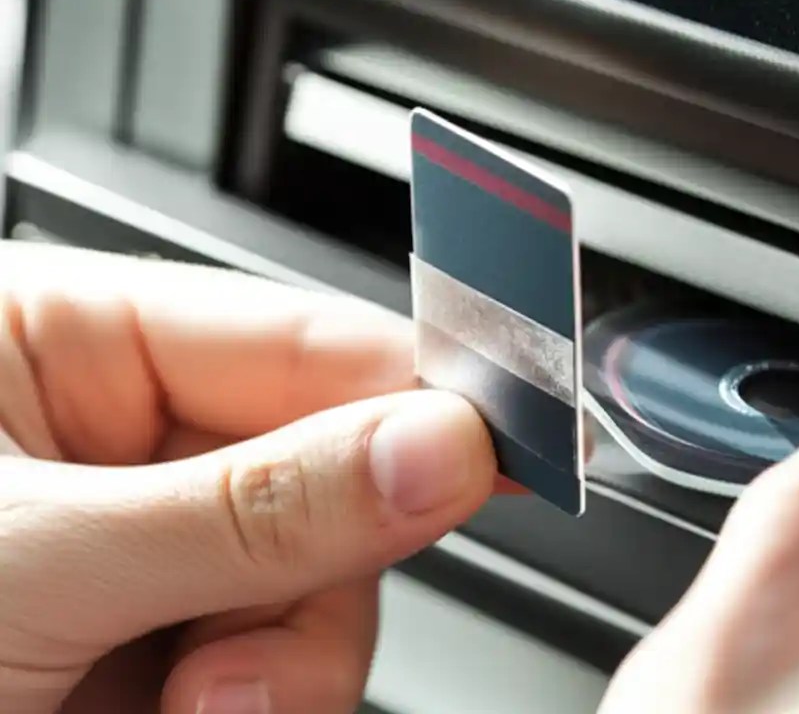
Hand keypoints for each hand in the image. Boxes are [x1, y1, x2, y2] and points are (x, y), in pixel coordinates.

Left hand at [0, 242, 505, 712]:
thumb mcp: (41, 554)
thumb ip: (253, 507)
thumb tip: (440, 449)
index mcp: (68, 344)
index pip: (302, 338)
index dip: (428, 386)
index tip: (533, 433)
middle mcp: (117, 440)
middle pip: (333, 474)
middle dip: (326, 568)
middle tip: (282, 637)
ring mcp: (145, 552)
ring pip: (322, 580)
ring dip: (287, 661)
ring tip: (201, 704)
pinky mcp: (156, 650)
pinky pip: (281, 654)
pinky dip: (266, 697)